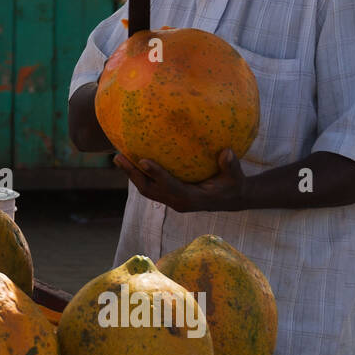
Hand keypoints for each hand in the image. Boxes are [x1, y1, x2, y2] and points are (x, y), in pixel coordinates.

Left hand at [113, 148, 246, 212]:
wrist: (232, 198)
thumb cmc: (234, 184)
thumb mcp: (236, 176)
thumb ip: (231, 165)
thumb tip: (227, 152)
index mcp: (192, 199)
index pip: (170, 186)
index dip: (156, 174)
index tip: (143, 161)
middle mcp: (178, 202)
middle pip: (149, 189)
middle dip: (133, 174)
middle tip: (118, 157)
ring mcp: (172, 200)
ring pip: (146, 189)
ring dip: (131, 174)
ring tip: (118, 157)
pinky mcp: (169, 196)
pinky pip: (150, 186)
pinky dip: (139, 174)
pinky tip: (131, 159)